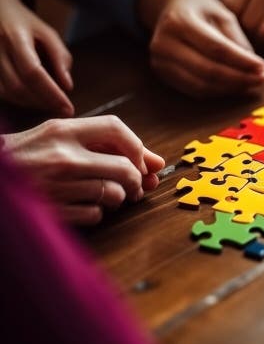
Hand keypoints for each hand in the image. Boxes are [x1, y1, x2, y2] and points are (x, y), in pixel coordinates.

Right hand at [0, 0, 73, 115]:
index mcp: (15, 36)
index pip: (33, 72)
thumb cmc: (24, 23)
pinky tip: (32, 99)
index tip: (68, 108)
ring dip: (30, 104)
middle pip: (18, 86)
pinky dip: (17, 100)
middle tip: (61, 108)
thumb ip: (60, 57)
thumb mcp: (47, 33)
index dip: (51, 93)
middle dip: (42, 102)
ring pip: (6, 92)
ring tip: (49, 103)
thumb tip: (67, 86)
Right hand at [2, 116, 165, 224]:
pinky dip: (97, 213)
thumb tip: (156, 163)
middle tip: (135, 186)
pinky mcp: (51, 211)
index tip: (141, 161)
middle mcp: (61, 156)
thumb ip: (103, 144)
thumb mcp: (56, 137)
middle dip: (136, 181)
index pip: (115, 128)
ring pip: (112, 194)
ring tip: (108, 195)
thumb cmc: (27, 156)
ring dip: (118, 198)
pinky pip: (94, 214)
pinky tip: (85, 206)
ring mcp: (55, 185)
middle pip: (123, 168)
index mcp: (62, 130)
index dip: (137, 147)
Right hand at [138, 0, 263, 97]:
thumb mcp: (222, 13)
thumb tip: (254, 69)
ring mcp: (160, 61)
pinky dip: (218, 92)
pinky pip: (195, 90)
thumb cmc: (200, 9)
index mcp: (180, 21)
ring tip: (252, 84)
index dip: (242, 61)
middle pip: (208, 70)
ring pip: (202, 85)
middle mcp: (164, 43)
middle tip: (263, 79)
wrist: (168, 8)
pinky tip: (236, 87)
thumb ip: (236, 39)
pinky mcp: (163, 74)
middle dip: (239, 79)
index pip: (216, 48)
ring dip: (231, 89)